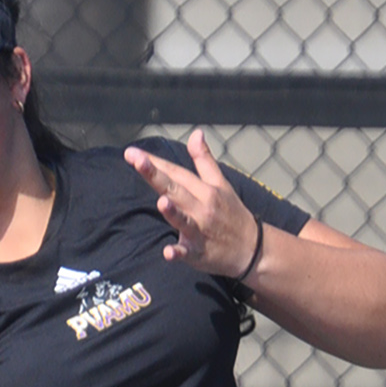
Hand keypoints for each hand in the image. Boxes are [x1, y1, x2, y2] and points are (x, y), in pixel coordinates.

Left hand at [123, 129, 261, 279]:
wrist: (253, 248)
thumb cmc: (232, 214)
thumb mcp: (221, 183)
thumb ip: (204, 159)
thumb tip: (196, 133)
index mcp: (204, 189)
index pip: (175, 172)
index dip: (154, 162)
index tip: (132, 152)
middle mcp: (201, 207)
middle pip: (175, 189)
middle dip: (156, 175)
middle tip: (136, 160)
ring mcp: (200, 230)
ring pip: (183, 220)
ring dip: (173, 211)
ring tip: (162, 201)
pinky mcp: (199, 253)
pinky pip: (187, 253)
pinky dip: (178, 253)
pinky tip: (168, 252)